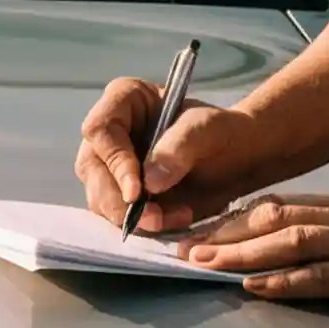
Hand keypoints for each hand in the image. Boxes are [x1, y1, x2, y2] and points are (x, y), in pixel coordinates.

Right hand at [74, 77, 258, 232]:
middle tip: (155, 218)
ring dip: (133, 218)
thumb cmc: (222, 133)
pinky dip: (142, 227)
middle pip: (92, 170)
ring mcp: (109, 166)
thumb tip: (148, 182)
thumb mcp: (209, 130)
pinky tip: (173, 221)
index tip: (137, 192)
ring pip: (100, 199)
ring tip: (178, 216)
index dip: (114, 162)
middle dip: (120, 201)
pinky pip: (116, 217)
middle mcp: (108, 134)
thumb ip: (179, 148)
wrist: (237, 161)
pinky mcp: (119, 195)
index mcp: (124, 100)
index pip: (100, 130)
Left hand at [177, 192, 328, 321]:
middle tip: (179, 245)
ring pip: (288, 242)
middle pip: (272, 218)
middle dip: (222, 232)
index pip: (278, 207)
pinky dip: (283, 281)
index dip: (232, 219)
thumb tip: (297, 248)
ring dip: (240, 253)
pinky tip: (253, 286)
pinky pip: (322, 276)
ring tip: (201, 262)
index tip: (196, 230)